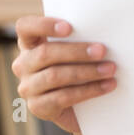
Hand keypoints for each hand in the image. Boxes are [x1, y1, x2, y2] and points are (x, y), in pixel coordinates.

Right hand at [12, 16, 116, 134]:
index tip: (69, 27)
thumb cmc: (80, 70)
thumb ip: (80, 40)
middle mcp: (23, 65)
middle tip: (102, 50)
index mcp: (30, 44)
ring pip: (55, 76)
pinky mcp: (38, 107)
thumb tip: (106, 31)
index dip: (44, 25)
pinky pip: (63, 97)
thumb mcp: (75, 53)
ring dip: (87, 72)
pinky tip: (106, 86)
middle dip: (77, 52)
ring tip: (110, 69)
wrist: (80, 109)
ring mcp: (28, 87)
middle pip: (45, 53)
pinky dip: (88, 90)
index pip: (25, 27)